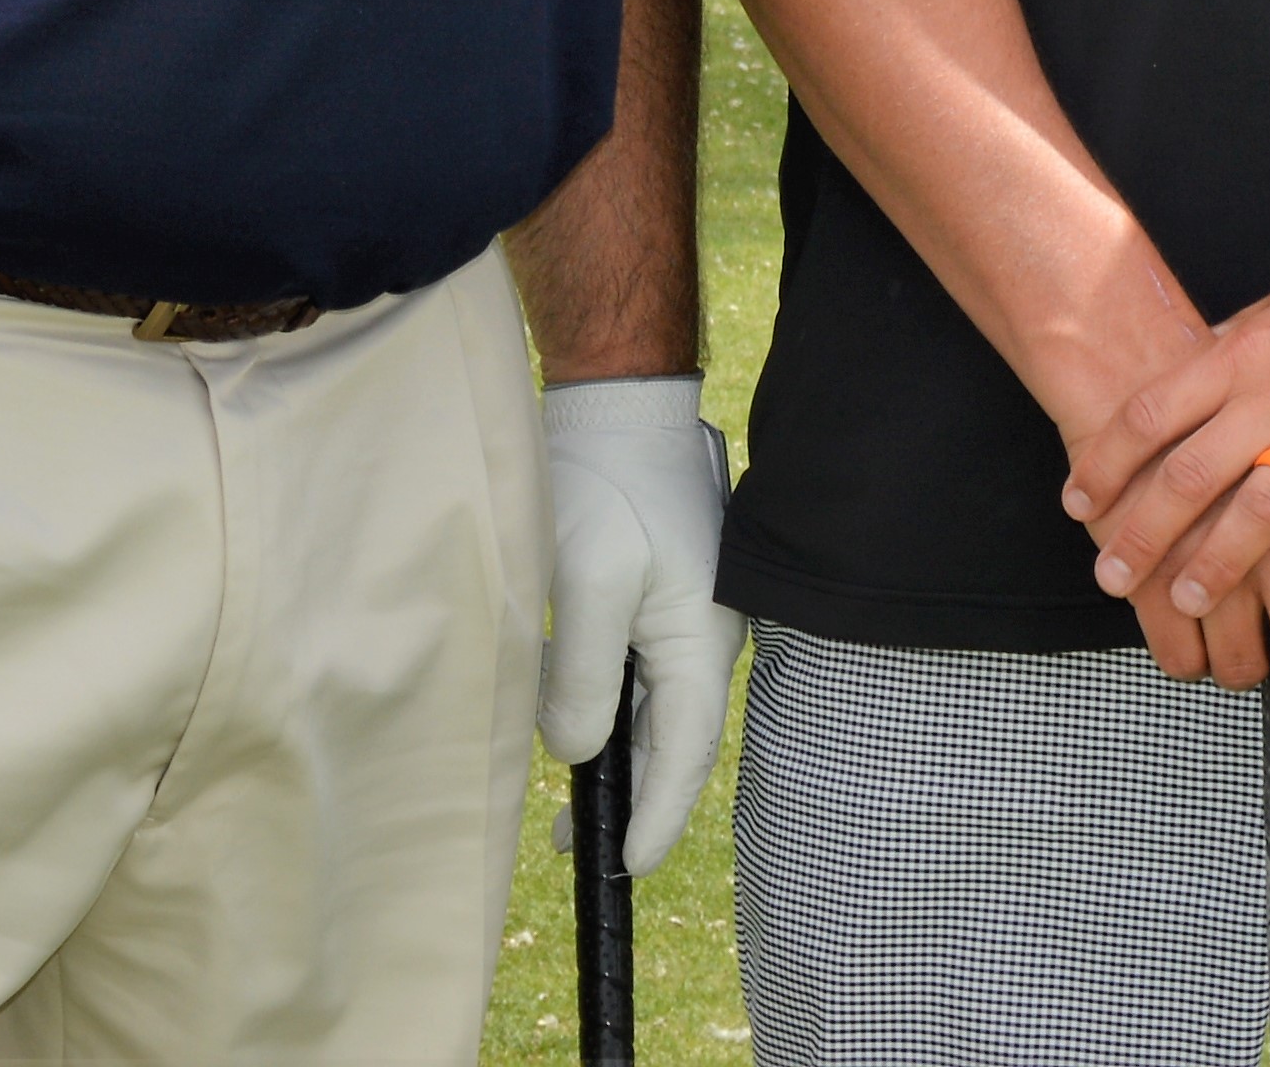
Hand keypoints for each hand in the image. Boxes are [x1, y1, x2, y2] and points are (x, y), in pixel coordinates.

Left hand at [534, 376, 738, 870]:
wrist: (619, 404)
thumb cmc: (609, 481)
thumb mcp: (589, 579)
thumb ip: (584, 673)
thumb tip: (576, 748)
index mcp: (700, 642)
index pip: (685, 753)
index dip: (656, 816)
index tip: (628, 866)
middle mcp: (699, 640)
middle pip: (671, 741)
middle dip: (631, 799)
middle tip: (583, 848)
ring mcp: (679, 619)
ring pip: (650, 711)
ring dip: (614, 756)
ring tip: (568, 806)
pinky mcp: (653, 599)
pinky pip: (635, 675)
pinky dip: (606, 710)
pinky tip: (571, 725)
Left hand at [1063, 226, 1269, 782]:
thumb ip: (1225, 359)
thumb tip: (1171, 387)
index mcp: (1242, 355)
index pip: (1152, 413)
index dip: (1106, 462)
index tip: (1075, 503)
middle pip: (1193, 471)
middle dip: (1144, 531)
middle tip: (1109, 578)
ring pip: (1263, 507)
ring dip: (1220, 564)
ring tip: (1186, 607)